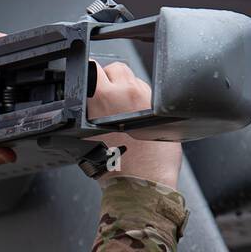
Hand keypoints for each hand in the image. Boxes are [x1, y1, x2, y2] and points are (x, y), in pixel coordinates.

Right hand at [85, 60, 182, 188]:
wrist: (143, 183)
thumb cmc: (117, 169)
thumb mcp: (88, 141)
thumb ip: (88, 115)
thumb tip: (90, 102)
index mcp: (104, 99)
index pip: (93, 67)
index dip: (90, 74)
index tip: (89, 81)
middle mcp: (127, 93)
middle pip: (115, 68)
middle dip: (109, 80)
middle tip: (106, 101)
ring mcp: (147, 97)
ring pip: (133, 79)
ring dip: (126, 90)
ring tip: (123, 115)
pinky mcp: (162, 106)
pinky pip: (148, 94)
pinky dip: (141, 102)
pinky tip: (137, 121)